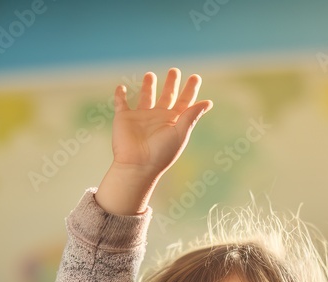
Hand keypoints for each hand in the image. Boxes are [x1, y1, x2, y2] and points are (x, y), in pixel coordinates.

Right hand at [96, 68, 212, 215]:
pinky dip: (120, 96)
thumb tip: (208, 102)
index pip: (184, 102)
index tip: (195, 77)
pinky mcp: (124, 118)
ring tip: (150, 75)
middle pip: (166, 96)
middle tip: (174, 71)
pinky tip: (121, 88)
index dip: (190, 90)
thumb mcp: (180, 133)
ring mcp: (140, 117)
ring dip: (148, 87)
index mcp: (173, 121)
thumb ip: (192, 116)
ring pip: (145, 97)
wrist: (137, 165)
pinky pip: (121, 104)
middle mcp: (158, 118)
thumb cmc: (161, 152)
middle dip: (171, 84)